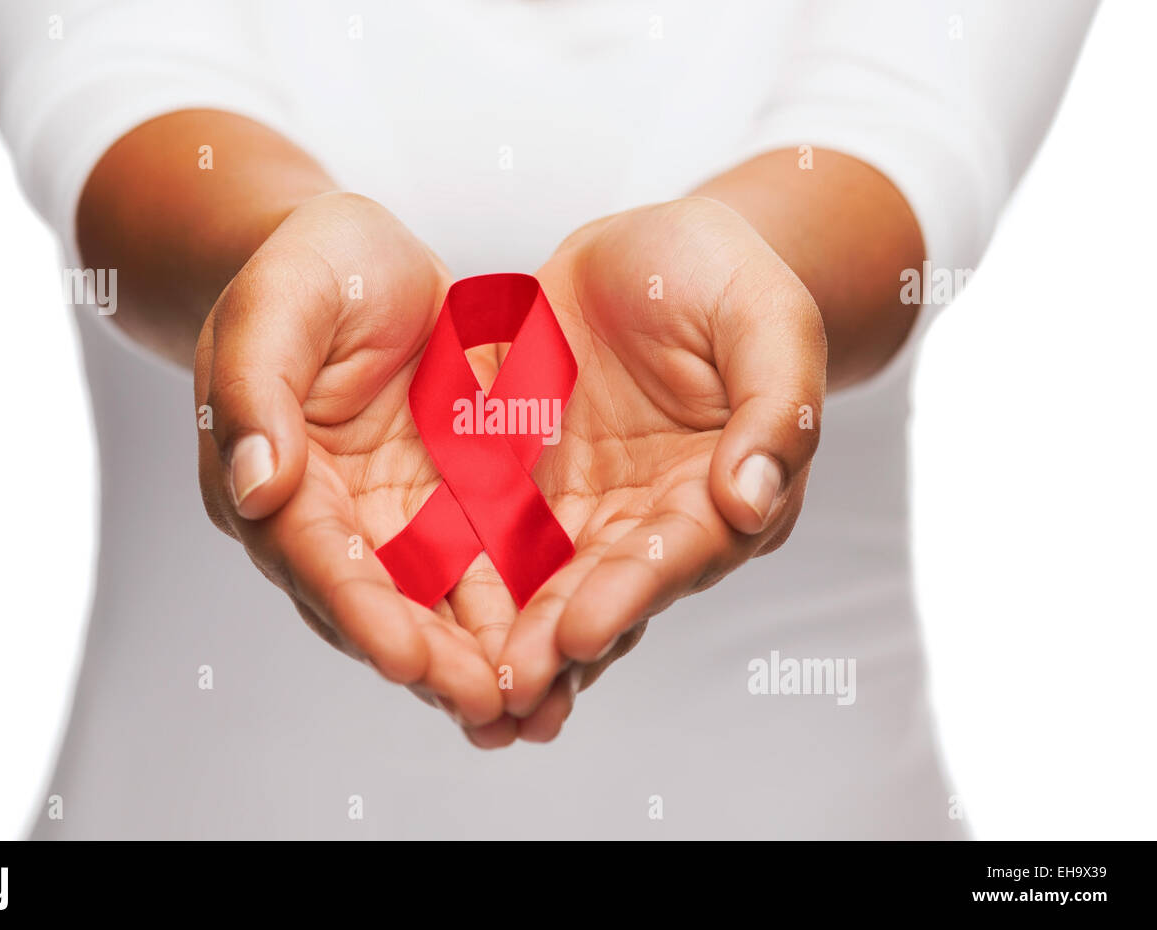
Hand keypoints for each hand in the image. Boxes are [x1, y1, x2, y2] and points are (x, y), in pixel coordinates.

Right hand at [192, 192, 504, 726]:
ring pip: (436, 604)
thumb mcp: (278, 303)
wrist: (364, 260)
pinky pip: (488, 568)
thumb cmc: (309, 268)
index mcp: (274, 479)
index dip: (357, 609)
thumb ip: (255, 390)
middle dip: (430, 660)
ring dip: (479, 657)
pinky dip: (519, 612)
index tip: (403, 657)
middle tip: (488, 706)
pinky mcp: (453, 507)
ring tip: (534, 706)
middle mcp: (332, 518)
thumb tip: (255, 486)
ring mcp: (395, 519)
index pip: (313, 556)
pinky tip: (565, 650)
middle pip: (378, 603)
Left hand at [483, 198, 827, 743]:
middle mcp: (653, 518)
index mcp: (723, 490)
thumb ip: (773, 406)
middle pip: (605, 588)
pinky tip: (421, 623)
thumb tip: (752, 501)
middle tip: (506, 688)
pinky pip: (489, 538)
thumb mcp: (765, 317)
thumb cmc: (722, 273)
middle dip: (557, 641)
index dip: (632, 592)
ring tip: (463, 691)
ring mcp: (586, 508)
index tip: (582, 630)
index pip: (678, 551)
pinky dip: (464, 585)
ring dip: (507, 638)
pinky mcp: (526, 485)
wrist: (648, 249)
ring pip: (543, 584)